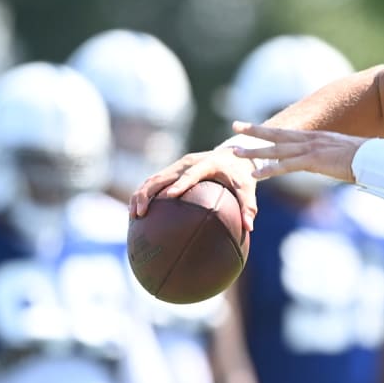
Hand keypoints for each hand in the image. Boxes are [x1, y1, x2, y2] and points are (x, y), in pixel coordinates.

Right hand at [129, 148, 259, 227]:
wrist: (233, 155)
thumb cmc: (241, 174)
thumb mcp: (248, 188)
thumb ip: (248, 206)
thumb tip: (249, 227)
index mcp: (206, 164)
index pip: (191, 173)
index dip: (181, 183)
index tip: (171, 195)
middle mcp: (188, 163)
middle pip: (161, 176)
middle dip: (148, 193)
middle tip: (141, 213)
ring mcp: (177, 166)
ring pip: (152, 179)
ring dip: (140, 195)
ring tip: (134, 216)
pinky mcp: (172, 171)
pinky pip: (154, 183)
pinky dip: (144, 195)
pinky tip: (139, 214)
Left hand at [228, 121, 367, 184]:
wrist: (373, 158)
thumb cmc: (364, 159)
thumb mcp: (343, 155)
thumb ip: (332, 157)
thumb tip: (332, 163)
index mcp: (317, 138)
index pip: (288, 133)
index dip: (270, 130)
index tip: (255, 127)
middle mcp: (310, 140)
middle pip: (277, 134)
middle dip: (254, 130)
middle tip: (235, 126)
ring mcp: (310, 149)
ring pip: (275, 149)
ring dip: (254, 151)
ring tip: (235, 152)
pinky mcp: (312, 160)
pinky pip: (285, 165)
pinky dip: (269, 169)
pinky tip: (254, 174)